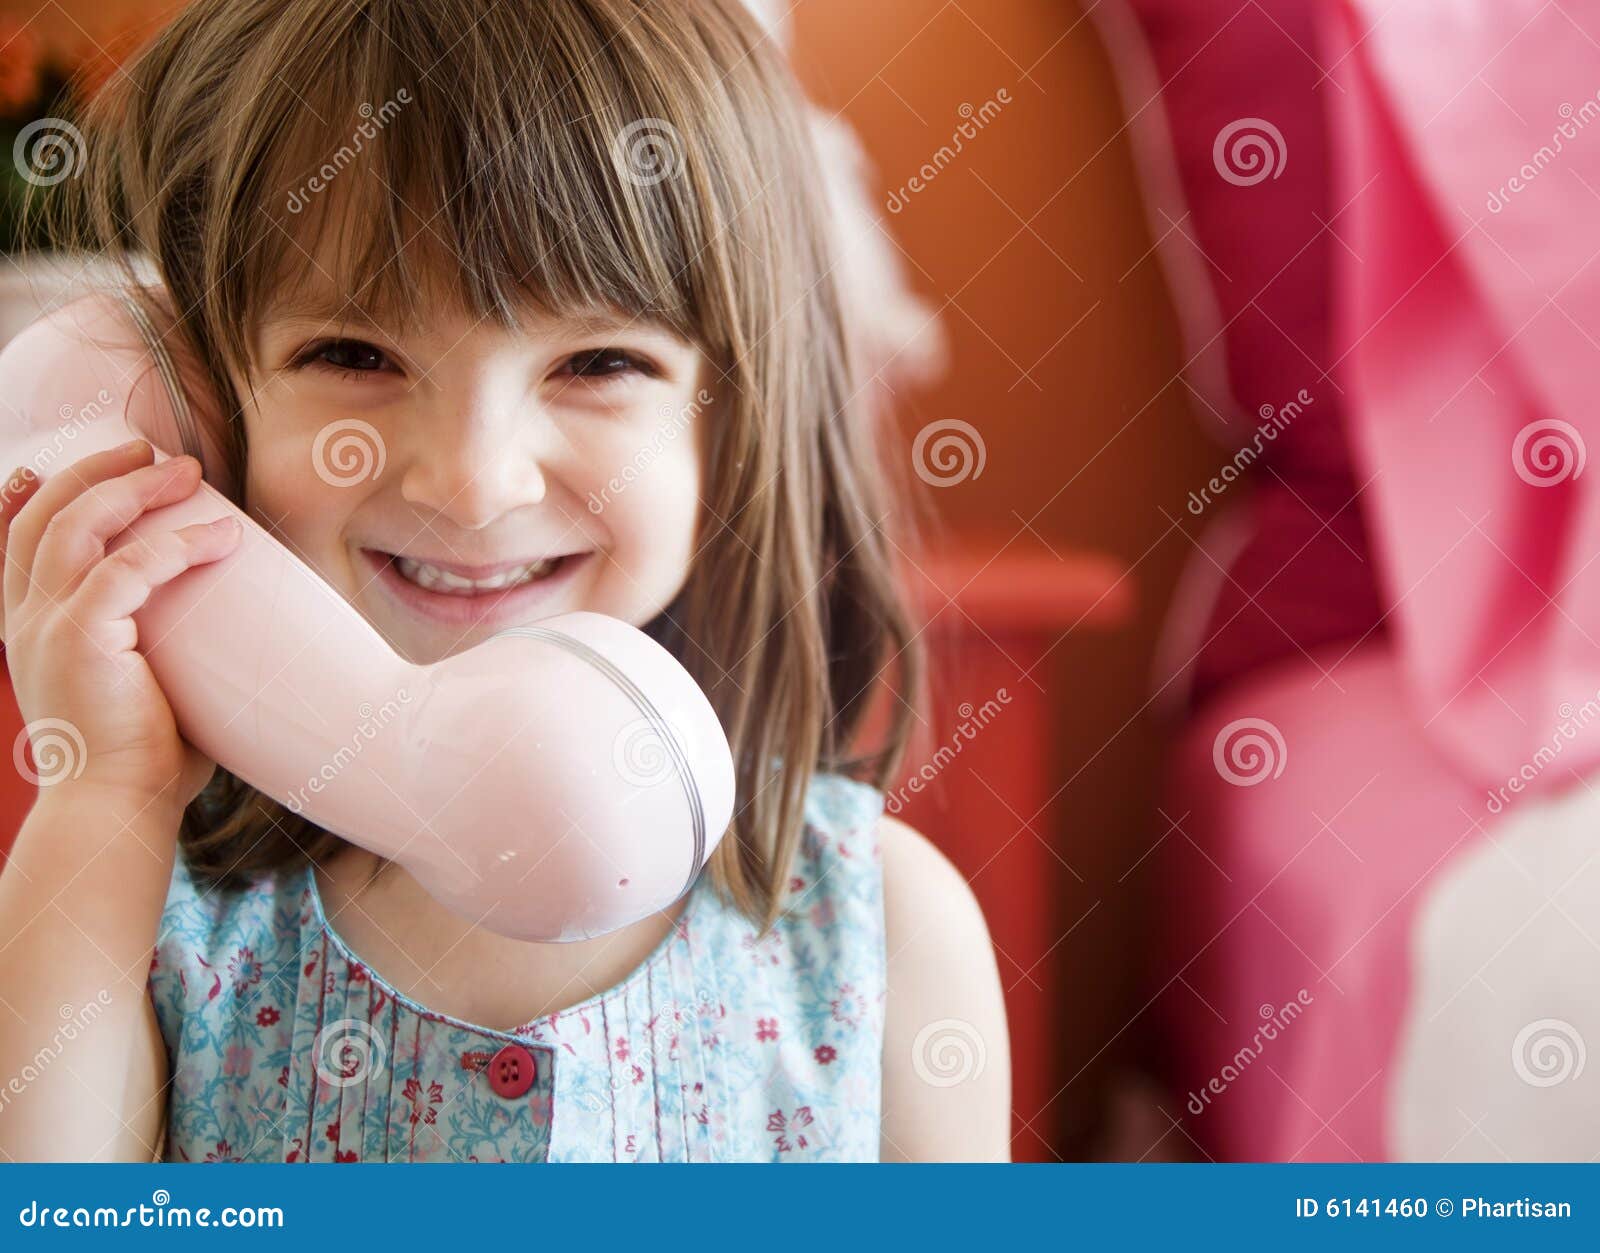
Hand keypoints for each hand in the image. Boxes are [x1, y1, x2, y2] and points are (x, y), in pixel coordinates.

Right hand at [0, 440, 241, 818]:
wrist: (116, 809)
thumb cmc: (142, 760)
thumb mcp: (140, 684)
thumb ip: (155, 642)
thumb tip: (221, 619)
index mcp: (31, 628)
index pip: (21, 537)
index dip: (52, 489)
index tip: (101, 462)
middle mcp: (26, 621)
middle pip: (42, 514)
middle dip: (97, 471)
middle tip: (153, 451)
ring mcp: (44, 627)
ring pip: (76, 526)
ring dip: (132, 489)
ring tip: (185, 470)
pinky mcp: (78, 639)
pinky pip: (125, 570)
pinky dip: (175, 545)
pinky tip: (221, 537)